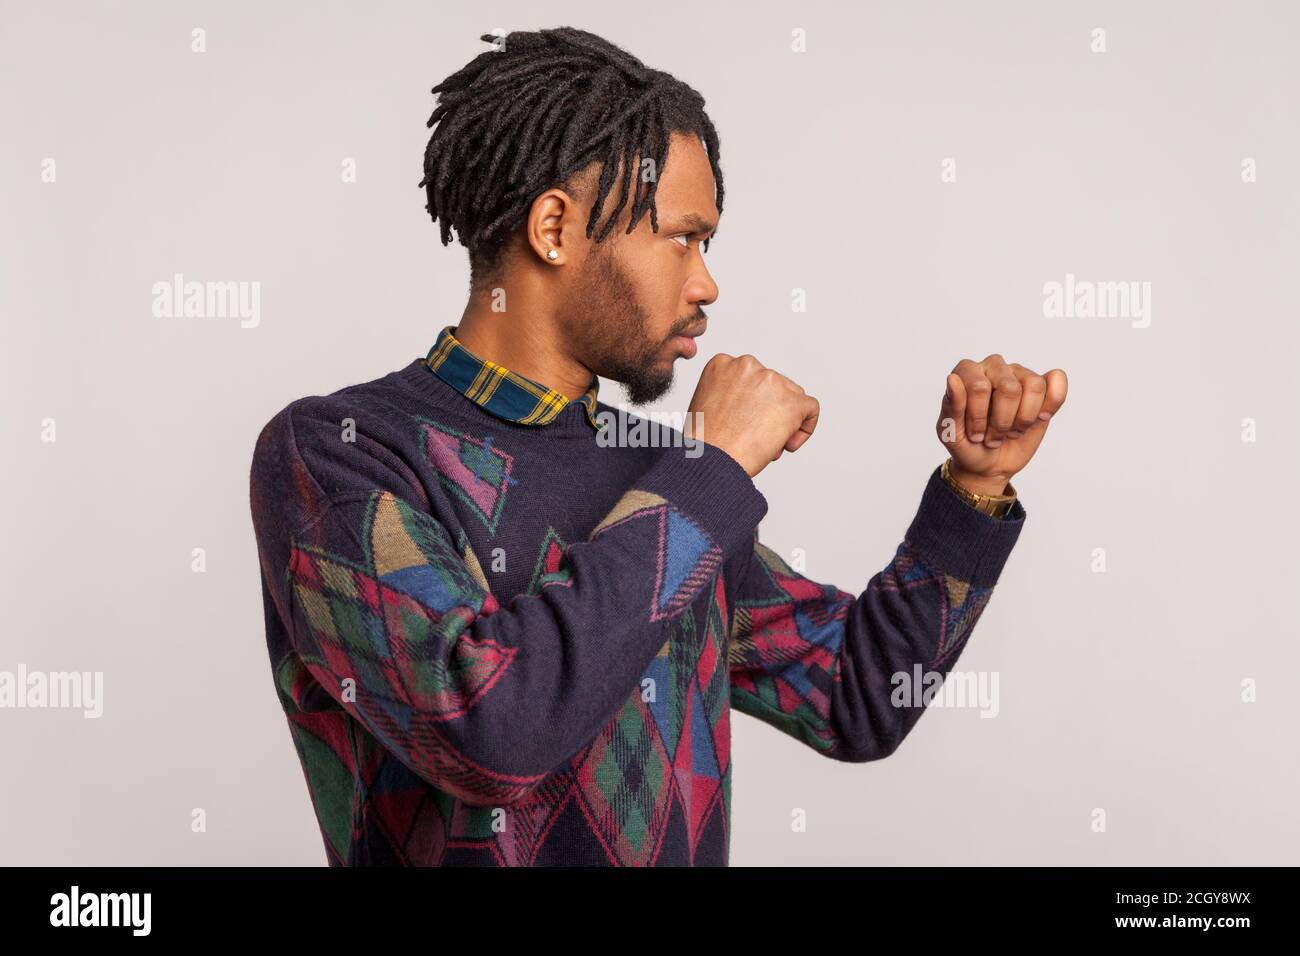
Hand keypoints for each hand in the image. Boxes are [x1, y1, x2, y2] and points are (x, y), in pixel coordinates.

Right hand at [684, 353, 818, 477]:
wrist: (709, 458)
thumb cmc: (704, 441)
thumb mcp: (707, 403)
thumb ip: (730, 394)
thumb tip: (754, 405)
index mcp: (723, 363)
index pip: (751, 377)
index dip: (751, 402)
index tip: (743, 422)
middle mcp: (748, 366)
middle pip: (773, 386)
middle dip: (768, 412)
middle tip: (754, 437)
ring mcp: (772, 381)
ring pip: (792, 397)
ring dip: (784, 420)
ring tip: (766, 444)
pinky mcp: (792, 402)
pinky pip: (811, 408)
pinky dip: (805, 427)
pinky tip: (788, 444)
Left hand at [936, 354, 1066, 493]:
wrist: (989, 463)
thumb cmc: (967, 446)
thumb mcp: (951, 434)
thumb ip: (952, 406)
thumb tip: (952, 379)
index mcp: (966, 372)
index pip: (979, 387)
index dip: (979, 417)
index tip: (974, 434)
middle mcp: (993, 366)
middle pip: (1010, 389)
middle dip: (1002, 422)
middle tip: (992, 436)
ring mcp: (1018, 373)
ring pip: (1034, 386)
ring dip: (1024, 419)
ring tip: (1011, 430)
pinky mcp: (1041, 386)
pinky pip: (1056, 381)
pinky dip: (1051, 403)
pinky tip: (1040, 418)